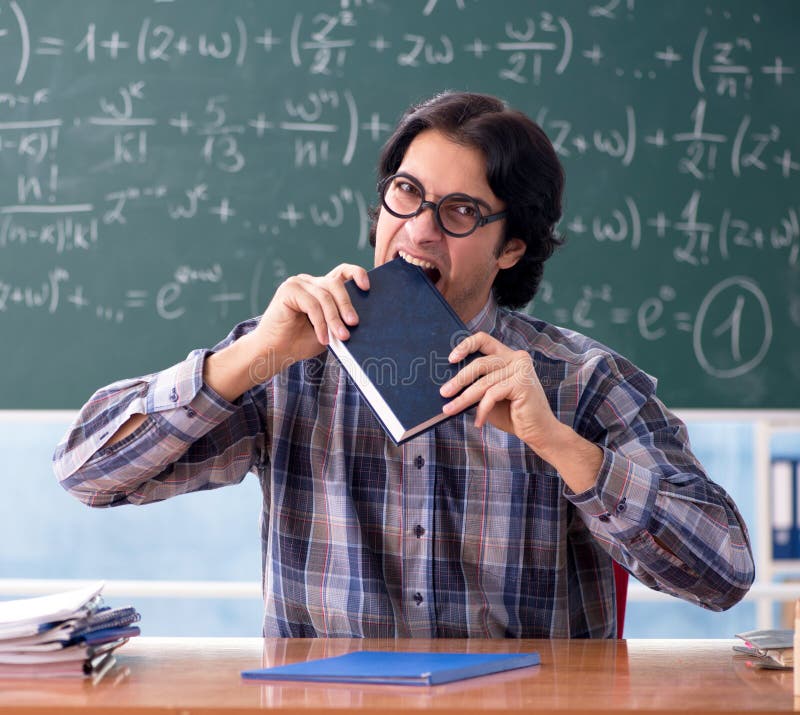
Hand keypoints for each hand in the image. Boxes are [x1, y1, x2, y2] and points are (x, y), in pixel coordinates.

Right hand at [254, 263, 369, 367]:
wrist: (276, 352)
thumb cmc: (302, 342)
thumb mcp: (330, 329)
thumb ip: (342, 319)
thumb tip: (362, 318)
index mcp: (321, 287)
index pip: (342, 272)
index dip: (357, 274)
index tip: (367, 288)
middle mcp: (310, 281)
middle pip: (335, 284)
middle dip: (346, 305)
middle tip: (354, 324)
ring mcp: (298, 283)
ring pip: (324, 296)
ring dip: (334, 319)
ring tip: (341, 337)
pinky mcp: (288, 290)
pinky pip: (312, 304)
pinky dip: (320, 323)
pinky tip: (323, 338)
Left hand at [439, 331, 558, 451]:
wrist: (539, 431)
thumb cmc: (512, 413)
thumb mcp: (490, 395)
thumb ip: (477, 384)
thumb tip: (449, 383)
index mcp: (508, 356)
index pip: (484, 340)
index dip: (466, 345)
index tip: (451, 358)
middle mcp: (517, 358)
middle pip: (480, 363)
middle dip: (459, 380)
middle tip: (444, 393)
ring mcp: (522, 369)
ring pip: (483, 383)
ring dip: (464, 399)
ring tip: (450, 410)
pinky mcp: (523, 383)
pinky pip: (492, 395)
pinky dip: (482, 410)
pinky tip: (478, 422)